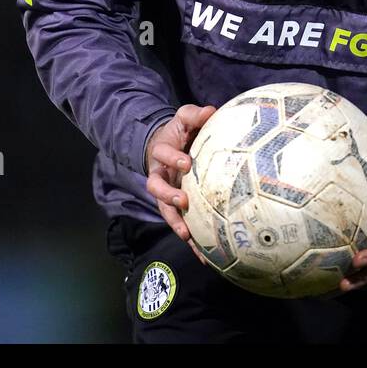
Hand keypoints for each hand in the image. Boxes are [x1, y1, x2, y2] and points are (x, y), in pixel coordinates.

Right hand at [145, 103, 216, 260]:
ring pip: (165, 211)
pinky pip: (182, 225)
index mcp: (162, 153)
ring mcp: (166, 194)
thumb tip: (210, 111)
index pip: (163, 154)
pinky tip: (204, 257)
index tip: (186, 162)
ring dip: (175, 222)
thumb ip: (194, 115)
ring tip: (187, 235)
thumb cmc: (180, 133)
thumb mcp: (184, 119)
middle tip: (183, 199)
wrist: (169, 146)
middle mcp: (160, 176)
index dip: (172, 158)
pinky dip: (191, 241)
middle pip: (156, 188)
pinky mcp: (176, 208)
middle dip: (168, 195)